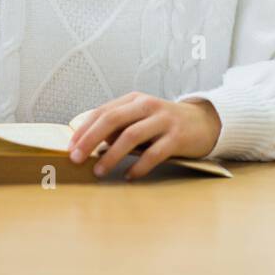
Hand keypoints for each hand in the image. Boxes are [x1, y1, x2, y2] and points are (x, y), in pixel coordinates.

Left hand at [67, 92, 221, 179]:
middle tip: (77, 159)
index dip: (84, 130)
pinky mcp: (177, 137)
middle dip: (90, 140)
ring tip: (99, 171)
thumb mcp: (141, 117)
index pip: (103, 112)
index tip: (70, 148)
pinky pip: (153, 154)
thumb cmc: (165, 124)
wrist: (204, 123)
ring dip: (111, 156)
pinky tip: (129, 175)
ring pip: (131, 136)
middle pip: (113, 120)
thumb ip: (119, 126)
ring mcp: (164, 121)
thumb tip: (88, 143)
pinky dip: (138, 167)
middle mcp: (148, 106)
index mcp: (135, 99)